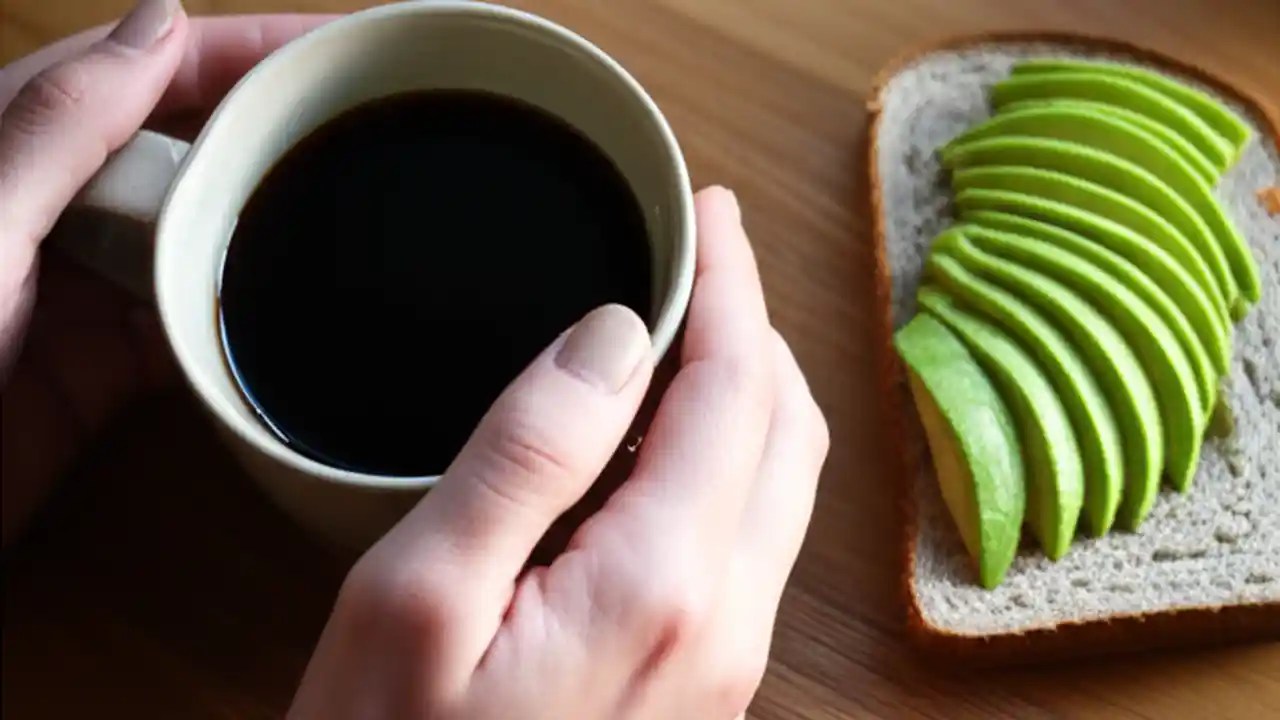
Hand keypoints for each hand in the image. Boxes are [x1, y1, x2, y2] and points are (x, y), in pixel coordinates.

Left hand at [0, 1, 335, 546]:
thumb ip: (63, 122)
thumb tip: (164, 21)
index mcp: (18, 143)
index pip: (153, 68)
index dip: (251, 48)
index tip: (351, 46)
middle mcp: (54, 206)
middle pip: (186, 148)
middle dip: (277, 129)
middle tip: (384, 127)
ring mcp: (78, 292)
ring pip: (198, 240)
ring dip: (269, 229)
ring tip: (368, 214)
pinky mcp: (96, 373)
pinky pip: (189, 332)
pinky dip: (241, 323)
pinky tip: (301, 316)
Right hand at [290, 187, 829, 718]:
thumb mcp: (419, 597)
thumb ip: (528, 455)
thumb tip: (613, 337)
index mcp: (662, 583)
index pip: (735, 387)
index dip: (730, 285)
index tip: (714, 214)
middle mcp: (724, 622)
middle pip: (784, 431)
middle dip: (754, 324)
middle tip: (706, 252)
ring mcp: (724, 661)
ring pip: (779, 486)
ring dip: (750, 389)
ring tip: (692, 325)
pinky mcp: (701, 684)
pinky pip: (749, 540)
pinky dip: (732, 458)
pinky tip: (672, 439)